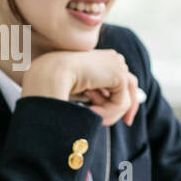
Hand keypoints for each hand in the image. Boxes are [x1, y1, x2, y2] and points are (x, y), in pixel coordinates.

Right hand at [22, 50, 140, 126]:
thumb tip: (108, 113)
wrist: (51, 73)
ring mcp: (117, 65)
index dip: (121, 97)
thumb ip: (97, 96)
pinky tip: (91, 111)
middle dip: (124, 106)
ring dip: (112, 112)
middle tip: (127, 122)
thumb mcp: (81, 89)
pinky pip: (122, 103)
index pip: (121, 78)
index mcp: (103, 58)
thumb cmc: (57, 81)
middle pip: (129, 86)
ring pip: (127, 97)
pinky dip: (108, 112)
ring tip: (96, 118)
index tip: (121, 114)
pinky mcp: (119, 75)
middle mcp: (113, 58)